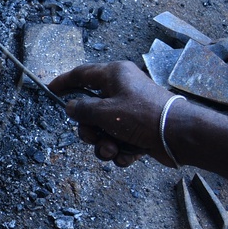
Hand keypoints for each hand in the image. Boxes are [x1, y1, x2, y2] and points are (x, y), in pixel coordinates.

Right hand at [49, 61, 178, 167]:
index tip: (49, 90)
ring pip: (104, 129)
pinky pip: (119, 140)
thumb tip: (70, 107)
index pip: (81, 74)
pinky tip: (129, 154)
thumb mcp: (105, 112)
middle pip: (90, 109)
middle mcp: (122, 90)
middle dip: (89, 130)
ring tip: (114, 149)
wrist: (178, 136)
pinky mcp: (139, 130)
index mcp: (114, 75)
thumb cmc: (143, 116)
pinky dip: (121, 150)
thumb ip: (82, 109)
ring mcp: (131, 111)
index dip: (64, 83)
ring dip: (104, 144)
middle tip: (93, 137)